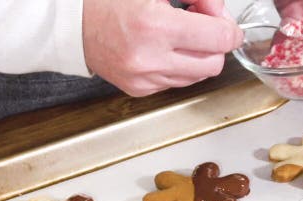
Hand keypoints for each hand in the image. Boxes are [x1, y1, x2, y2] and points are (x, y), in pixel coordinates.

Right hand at [82, 0, 242, 95]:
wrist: (73, 24)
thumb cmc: (110, 0)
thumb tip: (220, 13)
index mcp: (155, 26)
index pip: (218, 39)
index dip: (229, 29)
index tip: (225, 22)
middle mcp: (150, 58)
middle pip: (213, 63)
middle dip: (215, 44)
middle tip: (202, 25)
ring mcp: (144, 79)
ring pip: (197, 76)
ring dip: (198, 56)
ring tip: (179, 35)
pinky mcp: (139, 90)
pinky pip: (176, 83)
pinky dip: (178, 66)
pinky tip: (164, 49)